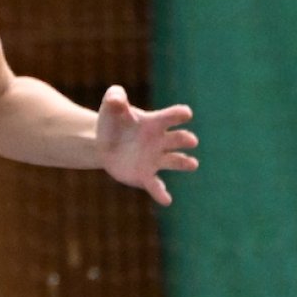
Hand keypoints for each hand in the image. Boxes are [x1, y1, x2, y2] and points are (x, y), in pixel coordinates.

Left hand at [96, 85, 197, 205]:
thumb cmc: (112, 122)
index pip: (172, 116)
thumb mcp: (110, 106)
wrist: (103, 144)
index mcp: (155, 122)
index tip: (185, 114)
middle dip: (185, 139)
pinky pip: (156, 186)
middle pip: (179, 138)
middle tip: (190, 140)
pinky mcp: (146, 176)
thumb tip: (117, 99)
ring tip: (192, 164)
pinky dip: (161, 193)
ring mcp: (156, 159)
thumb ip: (114, 97)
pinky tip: (166, 200)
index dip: (179, 114)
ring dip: (185, 162)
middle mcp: (161, 141)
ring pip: (176, 161)